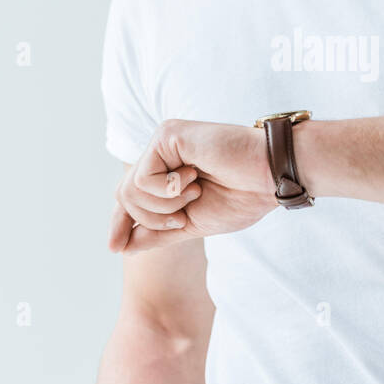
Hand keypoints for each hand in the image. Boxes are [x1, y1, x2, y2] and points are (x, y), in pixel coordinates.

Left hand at [109, 120, 277, 253]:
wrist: (270, 178)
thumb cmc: (243, 196)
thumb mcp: (192, 223)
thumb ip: (158, 232)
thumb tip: (122, 246)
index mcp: (167, 170)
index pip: (130, 197)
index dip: (120, 222)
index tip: (114, 247)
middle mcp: (160, 152)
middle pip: (124, 196)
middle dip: (152, 219)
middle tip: (183, 219)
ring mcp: (162, 141)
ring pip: (129, 190)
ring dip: (163, 207)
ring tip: (195, 195)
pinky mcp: (166, 135)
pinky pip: (143, 180)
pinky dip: (168, 191)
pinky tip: (194, 180)